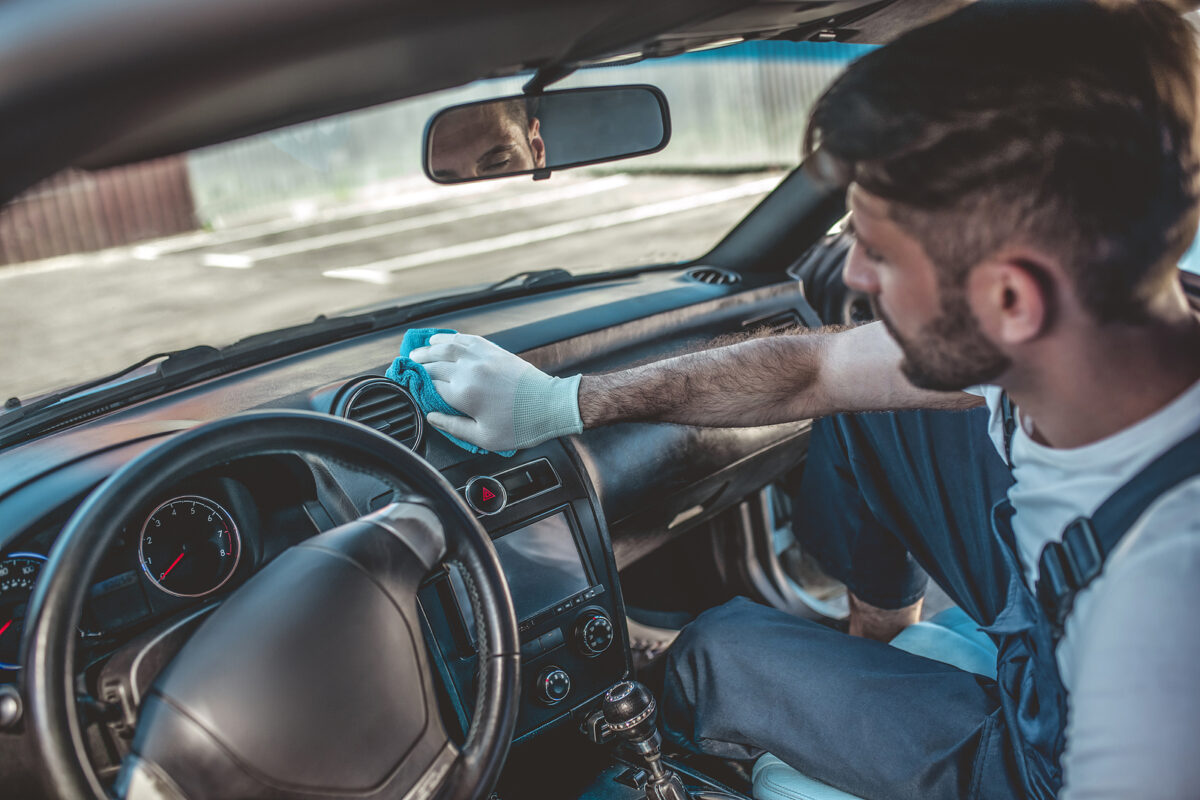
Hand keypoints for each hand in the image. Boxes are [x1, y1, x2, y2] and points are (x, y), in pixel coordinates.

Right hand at [410, 333, 581, 451]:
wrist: (551, 405)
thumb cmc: (520, 426)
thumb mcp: (483, 437)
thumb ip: (452, 426)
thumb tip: (432, 417)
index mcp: (463, 394)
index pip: (429, 385)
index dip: (415, 385)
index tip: (406, 385)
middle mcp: (469, 371)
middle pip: (433, 363)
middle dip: (417, 364)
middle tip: (406, 366)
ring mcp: (482, 357)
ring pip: (447, 346)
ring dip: (429, 348)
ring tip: (418, 351)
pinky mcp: (494, 350)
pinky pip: (467, 339)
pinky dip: (452, 337)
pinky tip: (443, 339)